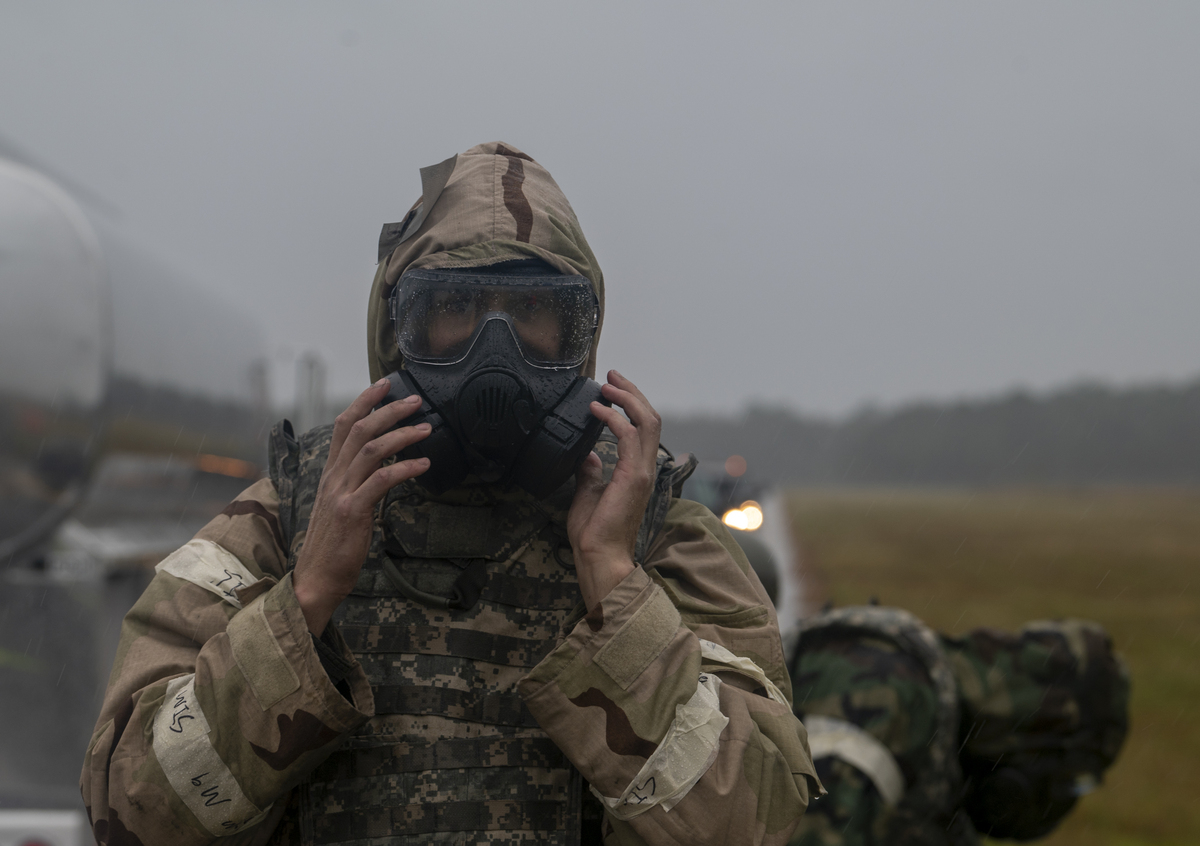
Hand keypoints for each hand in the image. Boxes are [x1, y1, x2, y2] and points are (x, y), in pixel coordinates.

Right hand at [292, 379, 430, 634]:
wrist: (315, 579)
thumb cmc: (333, 544)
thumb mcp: (343, 505)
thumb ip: (360, 483)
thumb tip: (387, 467)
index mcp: (330, 472)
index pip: (344, 425)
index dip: (364, 402)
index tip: (385, 385)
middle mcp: (333, 477)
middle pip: (359, 429)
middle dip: (389, 410)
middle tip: (416, 400)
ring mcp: (340, 493)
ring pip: (371, 450)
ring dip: (402, 434)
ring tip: (427, 429)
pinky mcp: (352, 511)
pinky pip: (381, 481)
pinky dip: (405, 468)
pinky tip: (424, 465)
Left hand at [567, 370, 661, 611]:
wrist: (598, 556)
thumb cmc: (594, 533)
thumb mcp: (588, 493)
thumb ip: (591, 472)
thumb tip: (588, 455)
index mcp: (637, 471)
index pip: (643, 428)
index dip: (630, 404)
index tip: (610, 389)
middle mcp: (644, 468)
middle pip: (650, 417)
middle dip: (631, 392)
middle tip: (612, 375)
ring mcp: (641, 471)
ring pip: (646, 421)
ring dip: (626, 398)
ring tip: (606, 386)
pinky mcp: (632, 476)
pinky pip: (628, 436)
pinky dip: (613, 418)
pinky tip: (596, 410)